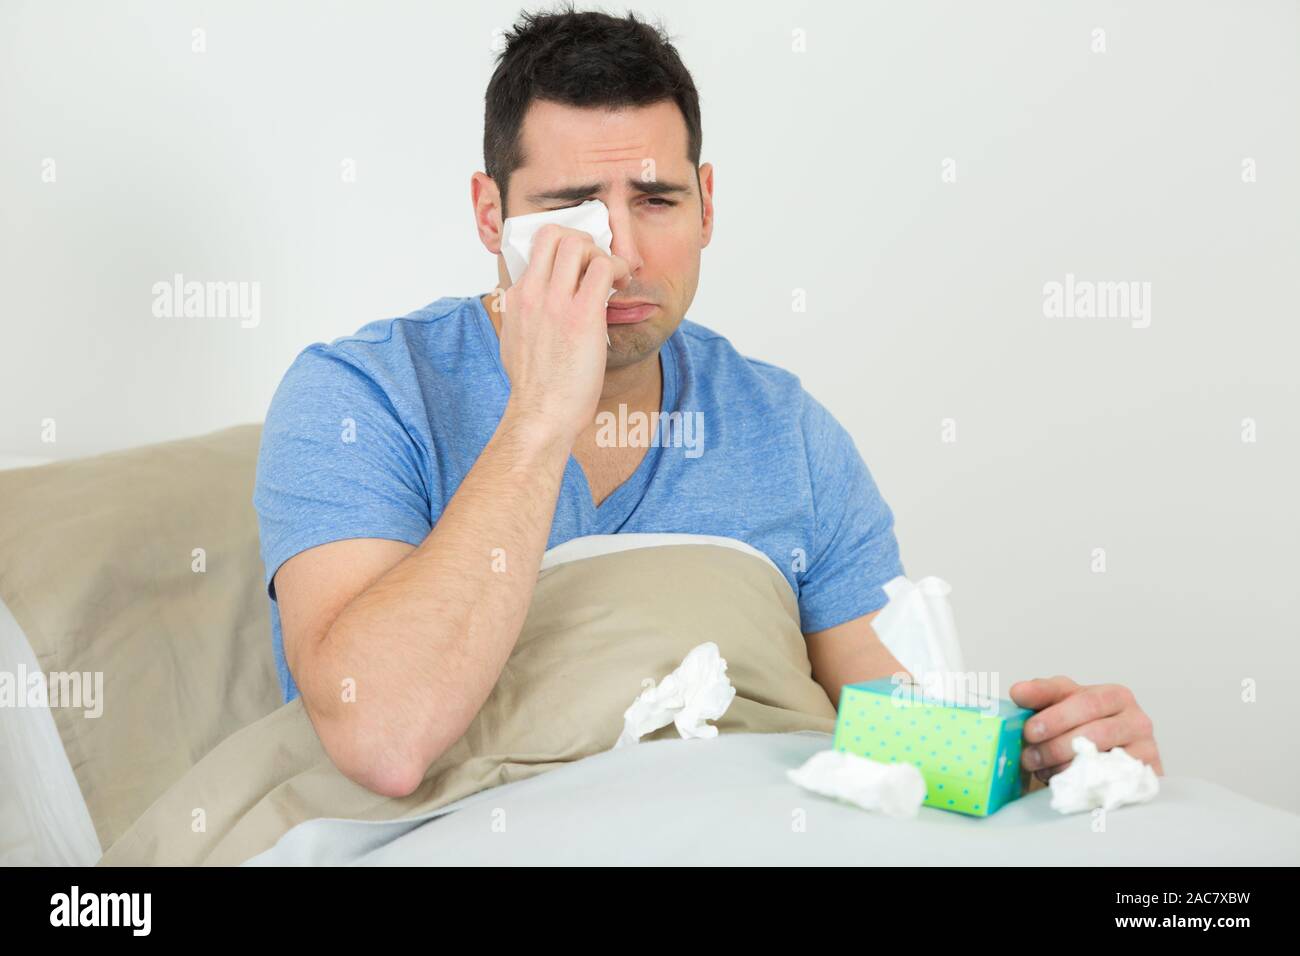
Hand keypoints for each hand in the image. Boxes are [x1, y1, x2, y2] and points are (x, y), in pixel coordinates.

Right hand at [498, 223, 629, 445]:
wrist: (541, 414)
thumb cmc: (534, 388)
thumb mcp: (515, 341)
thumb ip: (523, 317)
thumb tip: (533, 308)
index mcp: (517, 298)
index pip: (536, 247)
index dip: (563, 248)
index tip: (580, 265)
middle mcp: (532, 293)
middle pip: (554, 234)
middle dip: (582, 240)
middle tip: (597, 262)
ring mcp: (555, 303)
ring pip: (578, 244)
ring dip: (602, 252)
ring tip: (613, 275)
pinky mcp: (582, 316)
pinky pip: (604, 268)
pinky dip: (619, 268)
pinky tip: (623, 284)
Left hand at [1009, 676, 1162, 784]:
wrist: (1114, 760)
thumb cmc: (1085, 726)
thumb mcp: (1063, 705)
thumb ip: (1041, 695)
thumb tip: (1018, 691)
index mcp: (1114, 695)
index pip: (1084, 700)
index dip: (1054, 716)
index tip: (1029, 730)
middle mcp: (1136, 719)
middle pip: (1093, 731)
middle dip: (1054, 745)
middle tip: (1029, 756)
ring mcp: (1146, 749)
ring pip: (1102, 758)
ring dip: (1064, 766)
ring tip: (1041, 770)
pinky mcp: (1146, 777)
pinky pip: (1112, 782)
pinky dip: (1084, 784)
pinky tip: (1065, 783)